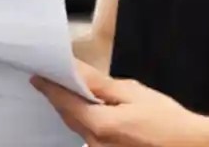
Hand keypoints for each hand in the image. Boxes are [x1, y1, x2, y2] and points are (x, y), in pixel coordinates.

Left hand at [31, 61, 208, 145]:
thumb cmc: (170, 122)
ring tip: (74, 94)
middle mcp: (96, 146)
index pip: (64, 103)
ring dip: (75, 112)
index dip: (50, 88)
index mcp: (100, 126)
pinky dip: (88, 124)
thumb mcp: (134, 94)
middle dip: (61, 99)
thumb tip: (76, 70)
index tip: (38, 77)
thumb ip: (100, 84)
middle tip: (54, 81)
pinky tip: (94, 114)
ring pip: (79, 130)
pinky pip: (91, 139)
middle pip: (69, 118)